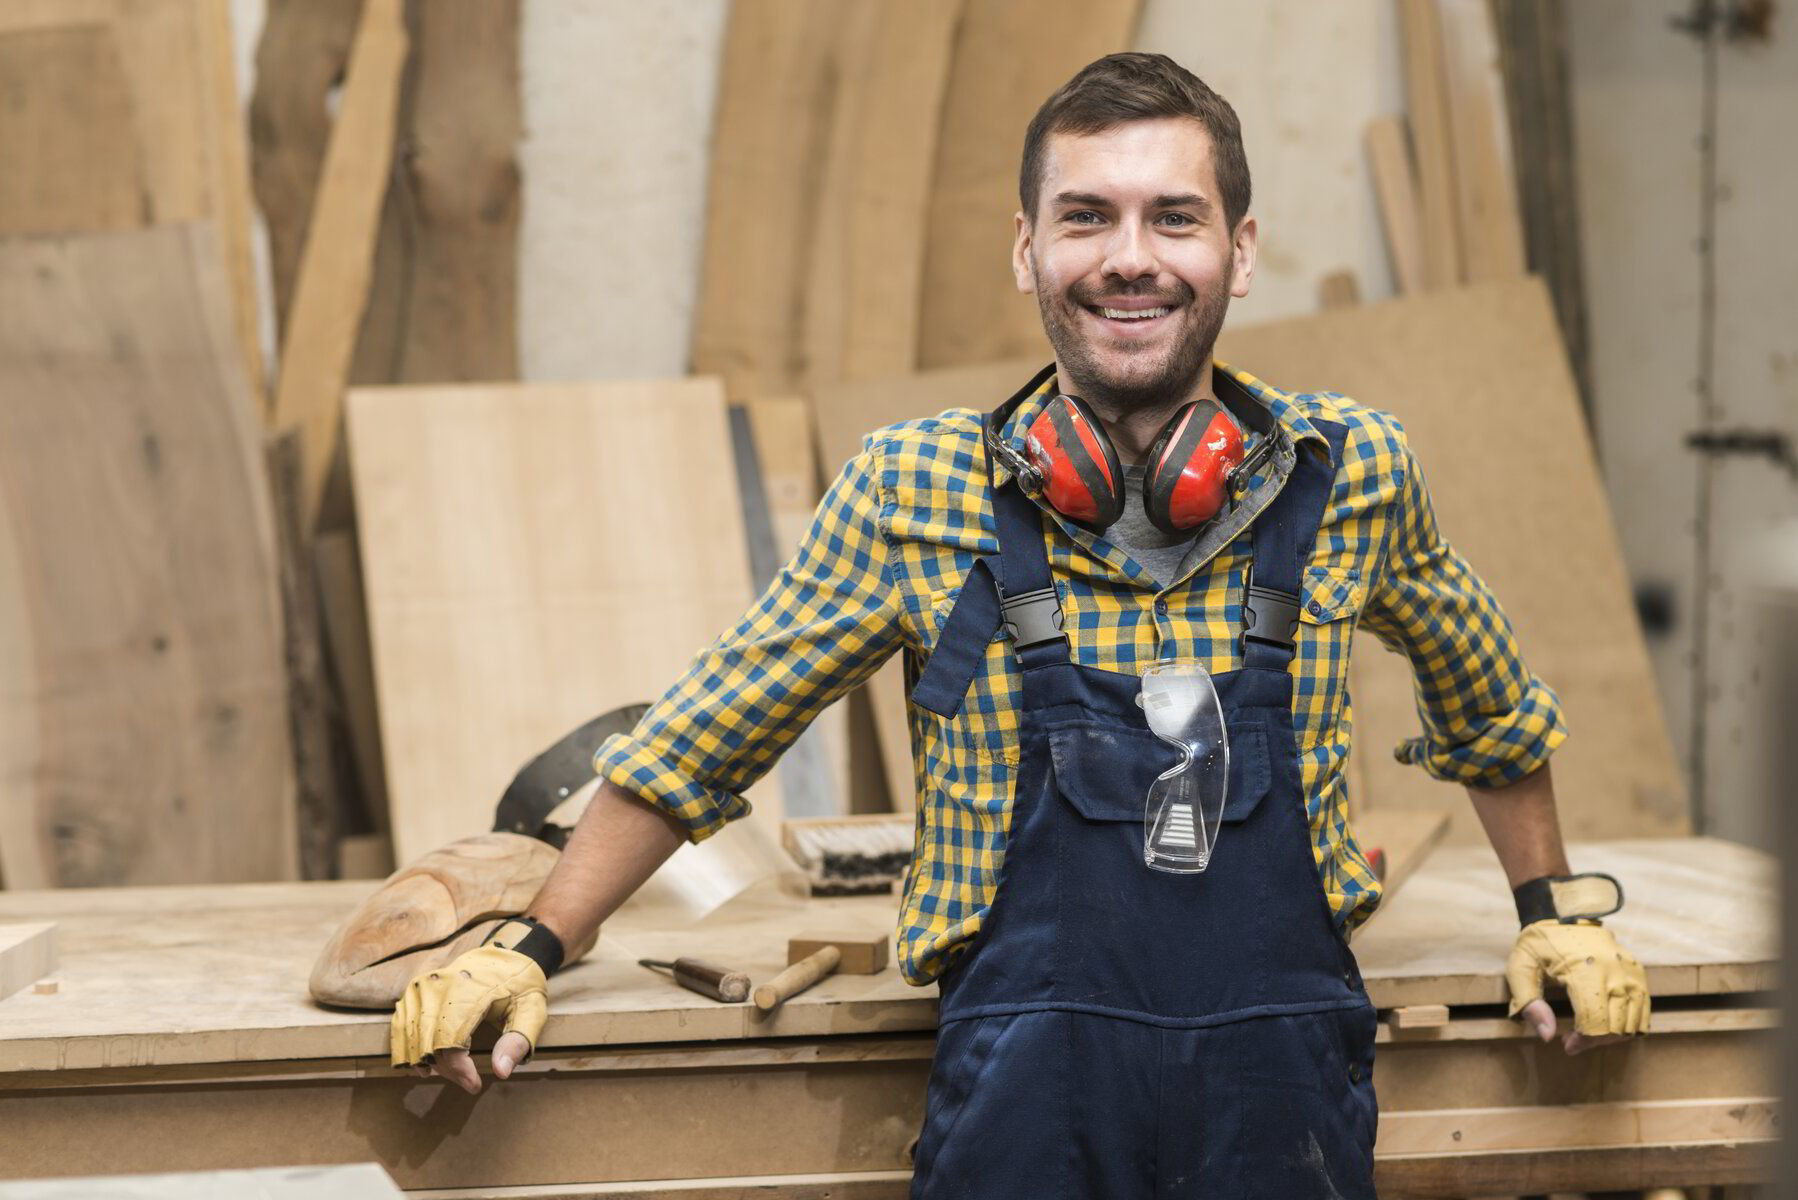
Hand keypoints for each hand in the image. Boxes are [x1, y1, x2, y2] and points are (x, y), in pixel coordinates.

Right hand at [390, 945, 548, 1093]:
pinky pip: (401, 1026)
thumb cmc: (521, 984)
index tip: (475, 1085)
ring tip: (453, 1071)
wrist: (507, 951)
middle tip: (469, 1080)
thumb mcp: (532, 1010)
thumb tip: (501, 1073)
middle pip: (428, 1044)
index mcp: (468, 992)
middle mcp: (439, 987)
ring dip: (428, 1063)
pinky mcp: (415, 989)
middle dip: (448, 1070)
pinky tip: (425, 1063)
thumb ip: (518, 1040)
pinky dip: (409, 1049)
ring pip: (412, 1038)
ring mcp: (423, 987)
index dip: (459, 1070)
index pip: (450, 1043)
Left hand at [1505, 920, 1649, 1054]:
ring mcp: (1630, 971)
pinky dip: (1630, 1024)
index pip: (1595, 1023)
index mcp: (1583, 972)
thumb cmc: (1538, 943)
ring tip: (1589, 1032)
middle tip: (1574, 1040)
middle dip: (1595, 1042)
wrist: (1561, 912)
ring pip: (1634, 1022)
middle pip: (1616, 1027)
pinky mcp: (1637, 971)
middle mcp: (1613, 972)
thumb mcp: (1520, 968)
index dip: (1582, 1042)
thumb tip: (1547, 1036)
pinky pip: (1644, 1009)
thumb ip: (1529, 1002)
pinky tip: (1608, 1023)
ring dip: (1613, 1036)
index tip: (1566, 1045)